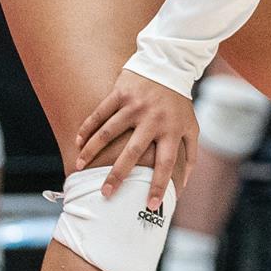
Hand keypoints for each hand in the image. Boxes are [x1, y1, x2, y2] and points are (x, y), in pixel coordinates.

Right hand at [73, 69, 196, 209]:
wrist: (168, 65)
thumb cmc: (179, 104)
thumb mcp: (192, 127)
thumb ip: (190, 155)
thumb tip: (183, 184)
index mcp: (172, 130)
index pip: (166, 164)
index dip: (159, 185)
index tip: (151, 206)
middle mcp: (153, 119)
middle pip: (133, 152)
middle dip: (118, 175)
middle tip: (105, 194)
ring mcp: (135, 105)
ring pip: (108, 132)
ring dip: (92, 151)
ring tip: (81, 167)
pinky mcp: (121, 92)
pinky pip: (100, 113)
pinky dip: (87, 128)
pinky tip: (78, 142)